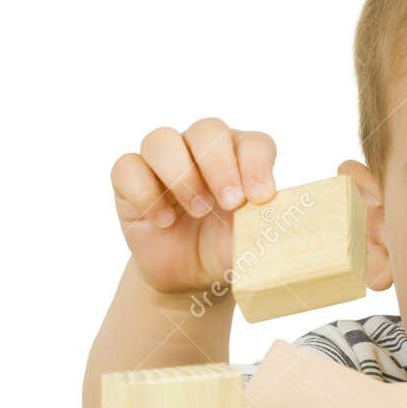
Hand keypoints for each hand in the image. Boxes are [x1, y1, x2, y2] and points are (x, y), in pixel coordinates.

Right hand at [110, 118, 277, 294]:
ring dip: (181, 175)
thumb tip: (279, 217)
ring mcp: (163, 162)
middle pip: (207, 130)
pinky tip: (163, 221)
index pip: (252, 142)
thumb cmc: (224, 250)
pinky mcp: (130, 180)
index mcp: (240, 158)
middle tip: (230, 203)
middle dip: (219, 165)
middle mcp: (200, 150)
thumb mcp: (252, 244)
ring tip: (197, 210)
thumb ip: (267, 227)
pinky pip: (127, 167)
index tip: (261, 198)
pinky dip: (145, 192)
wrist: (188, 277)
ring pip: (161, 140)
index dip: (256, 164)